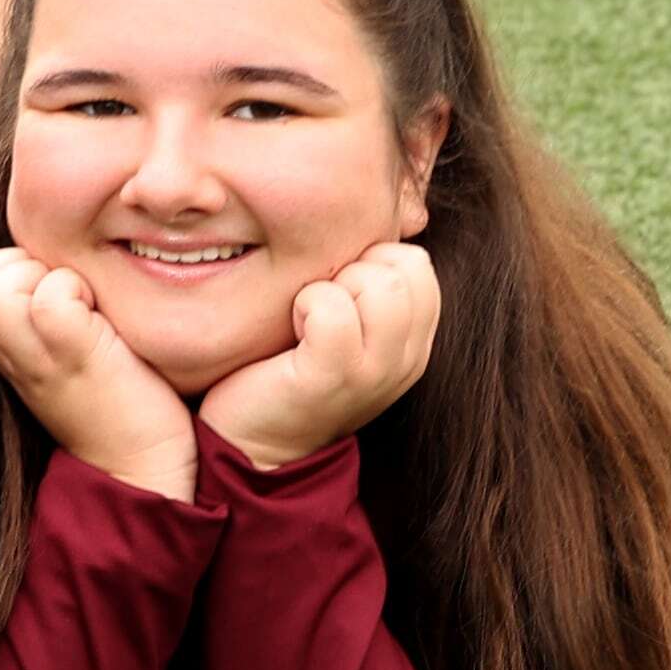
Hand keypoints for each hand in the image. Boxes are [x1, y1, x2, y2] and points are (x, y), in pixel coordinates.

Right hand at [0, 248, 196, 502]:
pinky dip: (77, 290)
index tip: (54, 294)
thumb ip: (45, 311)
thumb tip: (60, 258)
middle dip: (19, 267)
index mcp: (7, 350)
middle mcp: (12, 355)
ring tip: (84, 304)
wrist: (142, 468)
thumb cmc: (115, 400)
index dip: (9, 270)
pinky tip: (103, 317)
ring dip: (45, 277)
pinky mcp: (72, 356)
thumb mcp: (62, 352)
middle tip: (69, 295)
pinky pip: (52, 298)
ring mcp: (38, 358)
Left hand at [198, 241, 440, 469]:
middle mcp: (405, 359)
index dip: (370, 259)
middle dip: (353, 268)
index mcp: (413, 343)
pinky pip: (332, 307)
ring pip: (378, 282)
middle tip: (317, 306)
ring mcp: (375, 370)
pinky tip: (291, 329)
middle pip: (405, 265)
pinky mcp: (333, 376)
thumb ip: (366, 286)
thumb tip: (370, 224)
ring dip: (330, 285)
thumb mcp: (343, 327)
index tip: (335, 292)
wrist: (253, 445)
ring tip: (306, 318)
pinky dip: (304, 304)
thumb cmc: (288, 369)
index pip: (418, 262)